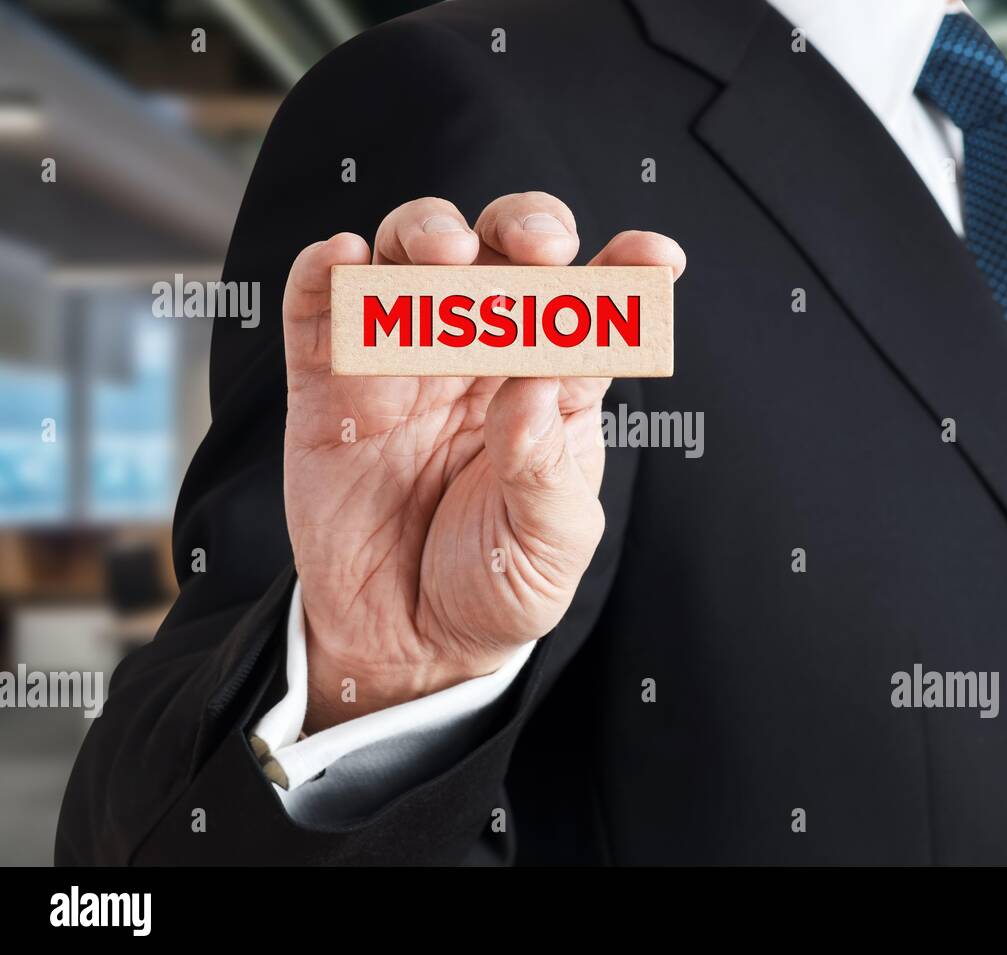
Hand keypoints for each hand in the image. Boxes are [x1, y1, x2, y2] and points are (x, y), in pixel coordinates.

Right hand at [281, 192, 685, 730]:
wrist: (407, 643)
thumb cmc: (495, 586)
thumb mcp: (546, 546)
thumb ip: (544, 468)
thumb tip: (532, 384)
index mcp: (553, 387)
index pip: (593, 312)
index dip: (627, 270)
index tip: (658, 257)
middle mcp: (482, 357)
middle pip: (503, 255)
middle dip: (526, 228)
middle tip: (538, 249)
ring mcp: (403, 362)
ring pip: (410, 256)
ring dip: (429, 234)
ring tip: (447, 259)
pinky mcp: (329, 384)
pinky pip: (319, 308)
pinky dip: (326, 272)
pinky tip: (346, 261)